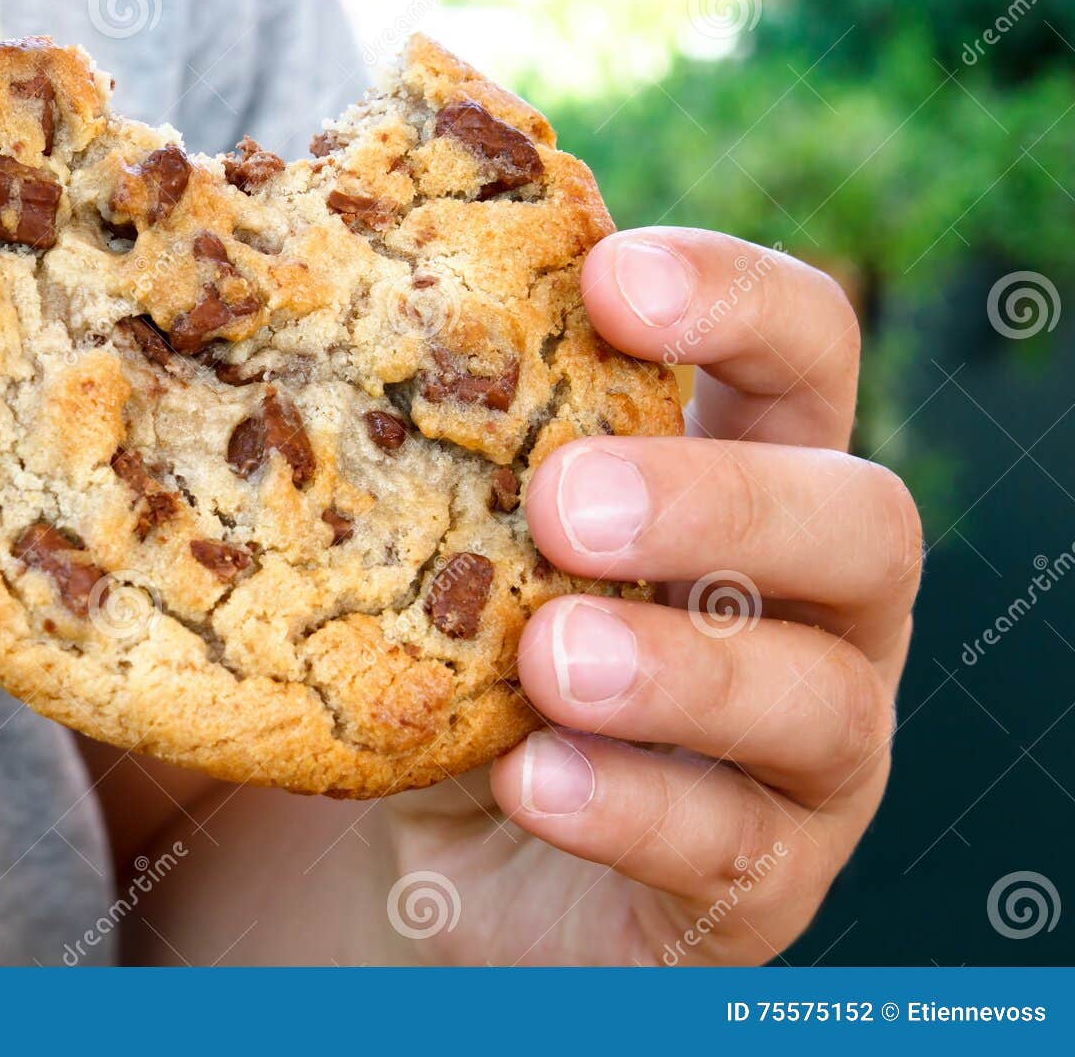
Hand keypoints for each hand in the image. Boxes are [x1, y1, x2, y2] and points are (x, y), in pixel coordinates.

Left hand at [385, 227, 919, 964]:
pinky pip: (732, 850)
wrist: (441, 841)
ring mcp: (806, 753)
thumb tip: (302, 287)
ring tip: (549, 657)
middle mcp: (811, 603)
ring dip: (680, 670)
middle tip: (563, 503)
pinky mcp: (761, 882)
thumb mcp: (456, 522)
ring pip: (818, 700)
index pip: (806, 347)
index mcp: (748, 469)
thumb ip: (435, 431)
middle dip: (717, 501)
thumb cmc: (461, 635)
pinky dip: (631, 809)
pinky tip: (531, 781)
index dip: (736, 299)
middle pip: (861, 521)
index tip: (608, 280)